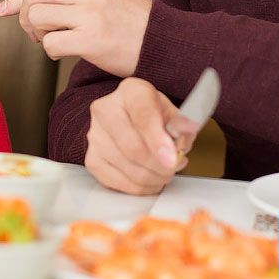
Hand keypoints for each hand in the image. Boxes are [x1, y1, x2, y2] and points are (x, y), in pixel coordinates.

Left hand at [0, 0, 151, 77]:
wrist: (166, 43)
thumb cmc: (135, 23)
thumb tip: (18, 2)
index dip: (20, 0)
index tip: (5, 9)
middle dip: (26, 18)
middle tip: (38, 32)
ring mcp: (91, 13)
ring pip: (37, 18)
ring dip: (39, 34)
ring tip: (54, 40)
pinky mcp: (91, 39)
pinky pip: (50, 44)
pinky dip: (51, 51)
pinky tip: (67, 51)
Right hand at [83, 78, 191, 195]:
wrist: (129, 119)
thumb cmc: (153, 115)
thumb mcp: (172, 112)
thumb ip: (182, 123)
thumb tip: (187, 130)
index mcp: (131, 91)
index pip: (143, 116)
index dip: (158, 141)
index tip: (172, 159)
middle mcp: (106, 109)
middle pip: (133, 148)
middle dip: (160, 166)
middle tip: (175, 166)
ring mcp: (95, 135)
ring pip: (128, 169)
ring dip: (154, 177)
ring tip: (165, 171)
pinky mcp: (91, 159)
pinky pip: (119, 183)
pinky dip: (141, 187)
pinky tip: (150, 178)